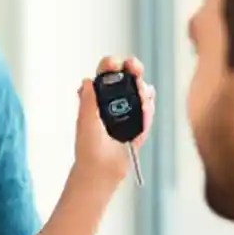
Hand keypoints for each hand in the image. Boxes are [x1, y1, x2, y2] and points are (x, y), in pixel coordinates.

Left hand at [73, 55, 155, 183]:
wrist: (102, 171)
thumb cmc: (88, 148)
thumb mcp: (85, 121)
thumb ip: (87, 100)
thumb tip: (86, 80)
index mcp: (97, 98)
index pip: (106, 74)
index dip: (111, 65)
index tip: (115, 64)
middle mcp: (113, 102)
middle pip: (127, 78)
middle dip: (133, 69)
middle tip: (134, 67)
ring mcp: (128, 112)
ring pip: (141, 92)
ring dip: (143, 89)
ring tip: (141, 94)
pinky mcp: (140, 124)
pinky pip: (148, 111)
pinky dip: (148, 108)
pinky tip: (145, 108)